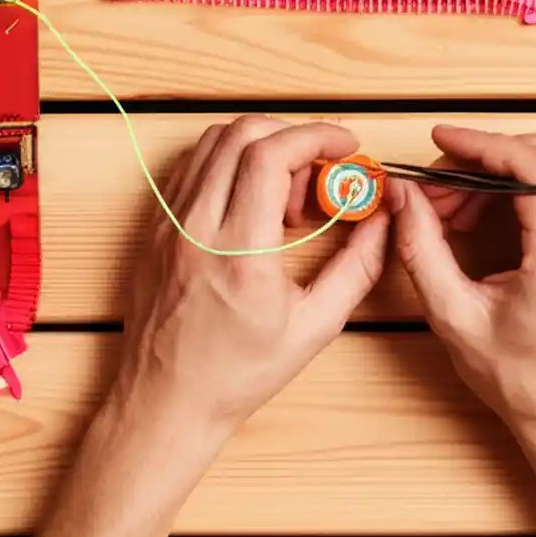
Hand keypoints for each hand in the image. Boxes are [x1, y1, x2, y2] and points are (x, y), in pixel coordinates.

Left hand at [118, 114, 389, 433]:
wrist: (166, 402)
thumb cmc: (236, 375)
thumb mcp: (314, 327)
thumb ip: (357, 267)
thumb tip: (383, 220)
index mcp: (239, 253)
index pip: (271, 154)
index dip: (316, 135)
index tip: (345, 145)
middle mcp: (195, 228)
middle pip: (242, 134)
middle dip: (292, 136)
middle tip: (319, 173)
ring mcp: (166, 224)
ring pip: (212, 143)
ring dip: (258, 148)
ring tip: (285, 194)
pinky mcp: (153, 228)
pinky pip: (190, 168)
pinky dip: (226, 164)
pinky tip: (250, 199)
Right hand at [386, 125, 535, 429]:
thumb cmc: (519, 377)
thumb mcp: (454, 316)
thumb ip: (421, 249)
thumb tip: (401, 197)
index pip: (533, 166)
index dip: (481, 144)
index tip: (440, 140)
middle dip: (479, 161)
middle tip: (432, 188)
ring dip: (492, 178)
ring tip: (445, 211)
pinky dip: (510, 195)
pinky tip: (472, 220)